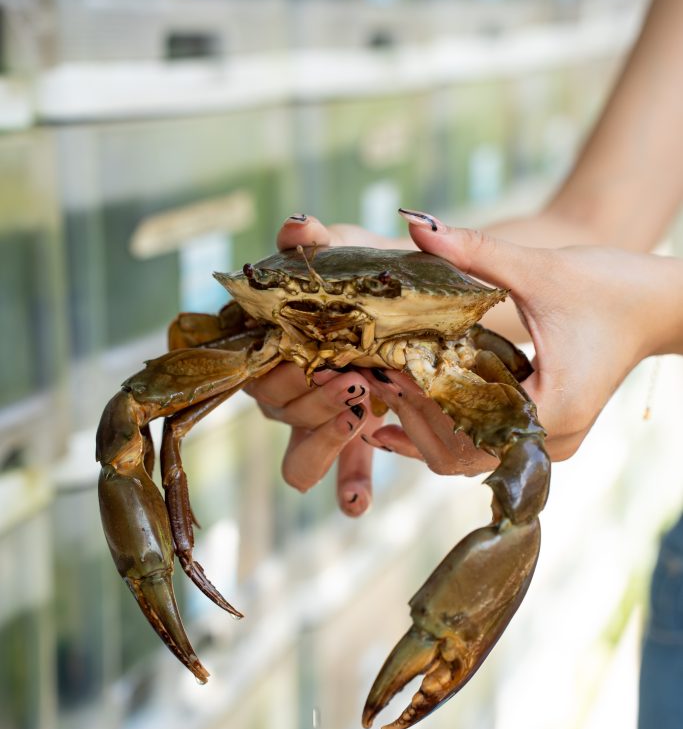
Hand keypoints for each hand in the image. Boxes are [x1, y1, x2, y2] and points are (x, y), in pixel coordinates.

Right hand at [244, 214, 402, 514]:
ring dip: (321, 445)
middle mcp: (291, 386)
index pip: (256, 367)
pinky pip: (345, 475)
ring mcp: (322, 418)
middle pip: (276, 412)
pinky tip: (360, 502)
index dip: (278, 370)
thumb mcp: (349, 247)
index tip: (317, 357)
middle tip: (354, 383)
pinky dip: (350, 488)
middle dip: (310, 402)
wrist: (422, 295)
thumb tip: (296, 227)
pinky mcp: (357, 436)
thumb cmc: (373, 269)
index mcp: (278, 342)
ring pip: (299, 456)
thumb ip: (318, 239)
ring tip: (358, 422)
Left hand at [399, 211, 681, 462]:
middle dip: (411, 423)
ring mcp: (550, 442)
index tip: (382, 373)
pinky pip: (485, 443)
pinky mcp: (546, 431)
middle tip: (370, 383)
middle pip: (459, 456)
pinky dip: (448, 425)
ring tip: (381, 391)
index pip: (465, 432)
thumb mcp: (538, 268)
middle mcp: (551, 440)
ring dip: (424, 428)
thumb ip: (475, 251)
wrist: (657, 304)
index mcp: (551, 409)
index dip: (418, 409)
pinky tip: (412, 400)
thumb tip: (415, 221)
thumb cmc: (610, 287)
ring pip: (469, 456)